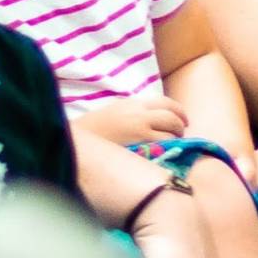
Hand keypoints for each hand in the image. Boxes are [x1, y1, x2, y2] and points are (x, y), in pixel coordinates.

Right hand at [76, 95, 190, 145]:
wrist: (73, 143)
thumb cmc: (92, 132)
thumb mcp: (114, 113)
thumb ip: (133, 113)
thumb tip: (152, 119)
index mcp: (132, 103)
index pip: (165, 102)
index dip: (179, 111)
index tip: (183, 120)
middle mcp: (139, 113)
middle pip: (172, 116)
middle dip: (181, 126)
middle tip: (181, 135)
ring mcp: (140, 130)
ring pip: (171, 132)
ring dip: (176, 139)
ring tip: (172, 147)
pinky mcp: (139, 146)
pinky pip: (164, 146)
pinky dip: (169, 149)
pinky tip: (164, 156)